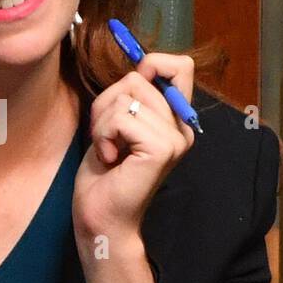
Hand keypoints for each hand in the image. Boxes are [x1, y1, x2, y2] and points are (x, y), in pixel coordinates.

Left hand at [73, 54, 196, 239]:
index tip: (125, 93)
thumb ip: (130, 96)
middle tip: (107, 136)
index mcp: (175, 120)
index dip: (151, 65)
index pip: (180, 66)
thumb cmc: (104, 175)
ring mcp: (174, 139)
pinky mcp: (162, 149)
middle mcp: (181, 128)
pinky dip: (104, 134)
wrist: (101, 218)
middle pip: (139, 79)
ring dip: (103, 121)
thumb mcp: (115, 123)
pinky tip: (109, 158)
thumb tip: (139, 65)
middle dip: (108, 102)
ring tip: (108, 149)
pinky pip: (122, 117)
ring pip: (126, 97)